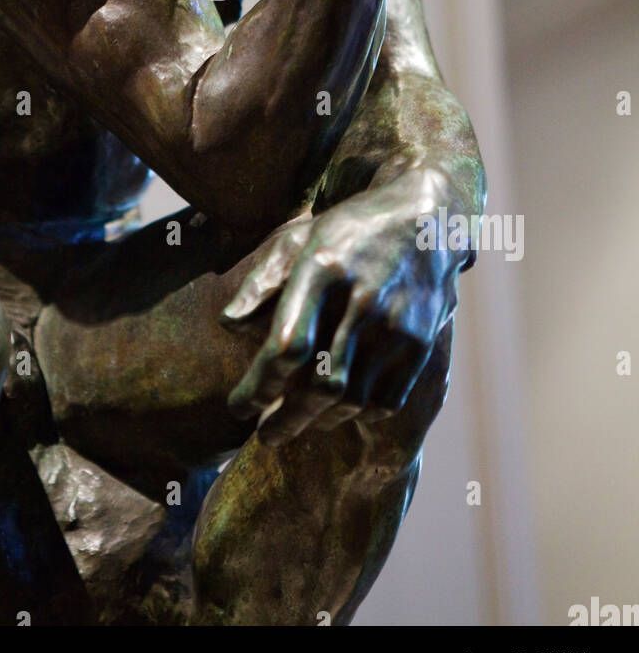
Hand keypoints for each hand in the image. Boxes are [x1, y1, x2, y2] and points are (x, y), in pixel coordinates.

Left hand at [220, 177, 461, 446]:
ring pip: (352, 398)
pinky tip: (336, 411)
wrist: (425, 219)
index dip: (259, 385)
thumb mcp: (298, 238)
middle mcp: (363, 298)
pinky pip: (385, 400)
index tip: (239, 406)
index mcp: (323, 268)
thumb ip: (262, 281)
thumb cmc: (348, 232)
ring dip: (318, 421)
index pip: (287, 345)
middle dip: (286, 419)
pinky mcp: (421, 342)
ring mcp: (397, 323)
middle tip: (264, 434)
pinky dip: (357, 414)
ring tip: (294, 424)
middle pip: (319, 383)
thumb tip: (228, 324)